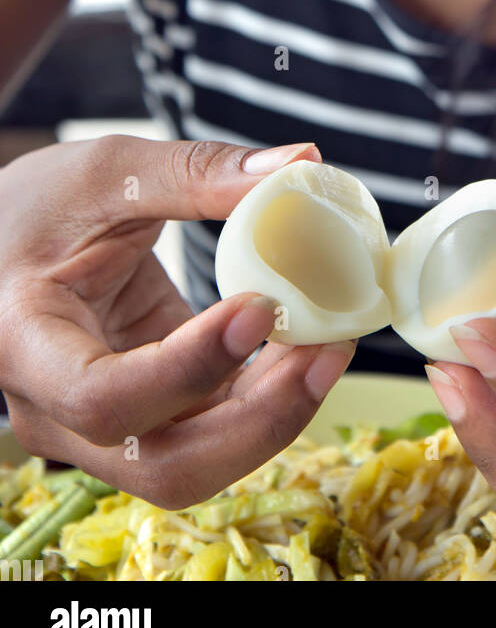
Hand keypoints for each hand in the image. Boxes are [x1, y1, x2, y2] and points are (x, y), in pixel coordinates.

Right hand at [0, 136, 354, 508]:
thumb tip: (304, 161)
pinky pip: (211, 429)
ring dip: (274, 415)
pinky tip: (306, 348)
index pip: (103, 397)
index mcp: (26, 345)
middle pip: (165, 467)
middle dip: (259, 421)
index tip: (259, 307)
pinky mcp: (149, 415)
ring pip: (196, 464)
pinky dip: (265, 398)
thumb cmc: (40, 204)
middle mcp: (57, 410)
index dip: (189, 367)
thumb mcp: (108, 172)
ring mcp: (104, 428)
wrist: (8, 239)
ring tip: (330, 345)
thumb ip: (199, 171)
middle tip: (327, 351)